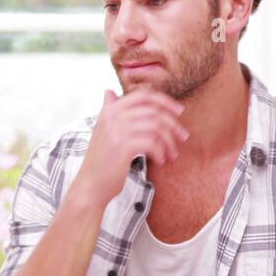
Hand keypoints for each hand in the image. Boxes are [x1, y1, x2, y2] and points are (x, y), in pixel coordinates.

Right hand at [74, 88, 190, 207]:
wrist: (91, 185)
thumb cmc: (102, 160)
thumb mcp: (104, 131)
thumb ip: (109, 111)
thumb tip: (109, 91)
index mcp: (110, 110)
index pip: (143, 95)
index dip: (165, 101)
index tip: (180, 111)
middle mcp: (113, 116)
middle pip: (154, 111)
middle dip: (173, 124)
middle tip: (184, 137)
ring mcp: (117, 130)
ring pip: (156, 127)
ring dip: (170, 142)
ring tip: (173, 155)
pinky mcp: (123, 146)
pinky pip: (152, 143)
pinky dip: (161, 152)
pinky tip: (160, 162)